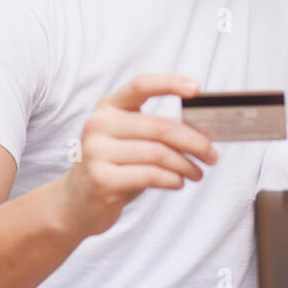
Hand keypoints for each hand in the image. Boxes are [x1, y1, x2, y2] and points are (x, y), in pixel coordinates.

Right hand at [57, 72, 216, 237]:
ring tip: (197, 172)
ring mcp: (96, 152)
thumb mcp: (129, 140)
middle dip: (194, 142)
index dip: (170, 83)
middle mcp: (99, 124)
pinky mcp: (101, 179)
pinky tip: (178, 182)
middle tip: (212, 154)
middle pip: (159, 127)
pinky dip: (172, 179)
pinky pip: (150, 175)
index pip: (141, 85)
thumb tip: (202, 130)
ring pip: (158, 154)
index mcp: (108, 106)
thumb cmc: (113, 166)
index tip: (197, 89)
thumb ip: (157, 130)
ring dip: (186, 165)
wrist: (76, 203)